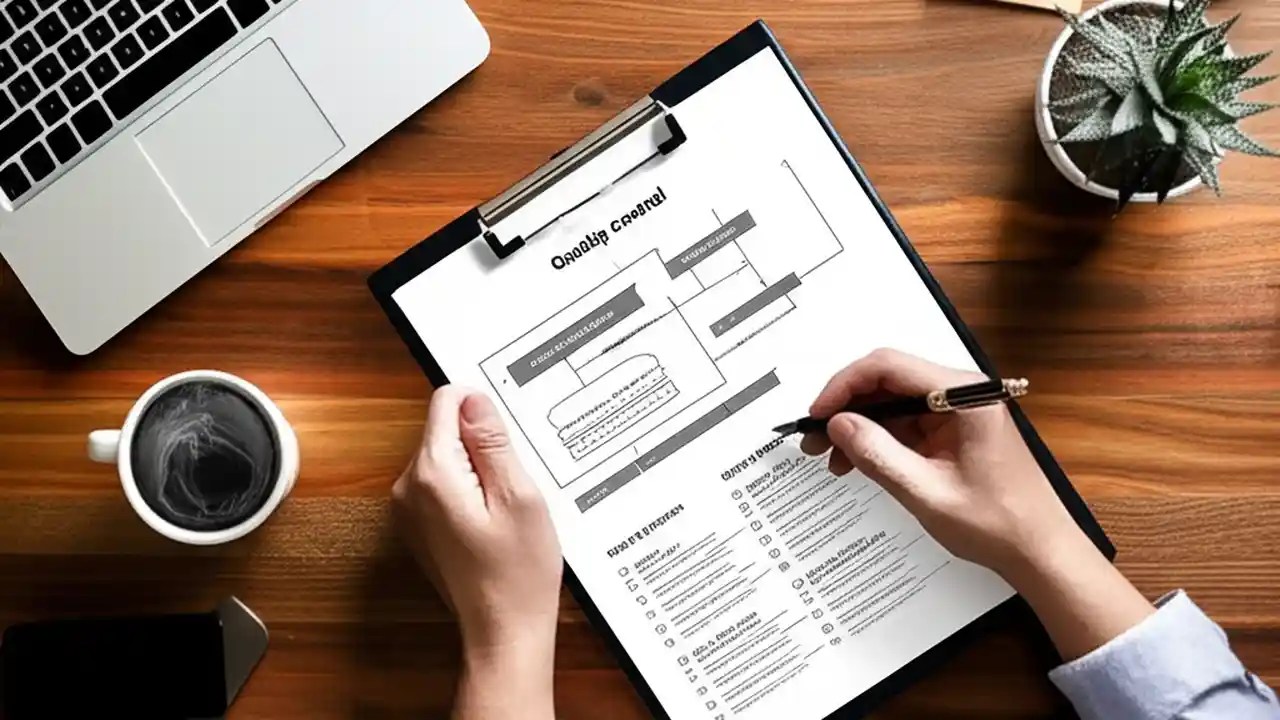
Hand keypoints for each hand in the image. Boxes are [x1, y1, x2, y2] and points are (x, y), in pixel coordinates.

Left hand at [392, 387, 560, 718]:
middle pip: (446, 430)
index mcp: (433, 474)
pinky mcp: (418, 525)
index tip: (507, 435)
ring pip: (447, 457)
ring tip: (505, 508)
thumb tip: (473, 398)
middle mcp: (409, 487)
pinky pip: (444, 485)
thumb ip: (492, 442)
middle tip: (514, 482)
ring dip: (478, 469)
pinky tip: (494, 520)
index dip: (483, 408)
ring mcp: (409, 509)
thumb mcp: (518, 496)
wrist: (503, 632)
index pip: (447, 402)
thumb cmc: (517, 573)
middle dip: (483, 444)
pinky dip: (470, 491)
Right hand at [804, 349, 1153, 660]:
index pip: (888, 366)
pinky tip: (857, 460)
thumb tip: (838, 425)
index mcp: (964, 396)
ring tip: (831, 457)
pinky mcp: (952, 429)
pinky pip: (904, 422)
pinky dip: (877, 439)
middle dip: (846, 407)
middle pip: (886, 379)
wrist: (1037, 550)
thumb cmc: (1000, 523)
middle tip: (815, 437)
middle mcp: (962, 393)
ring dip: (858, 425)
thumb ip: (878, 454)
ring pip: (891, 402)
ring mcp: (957, 410)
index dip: (844, 386)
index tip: (819, 413)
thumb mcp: (926, 492)